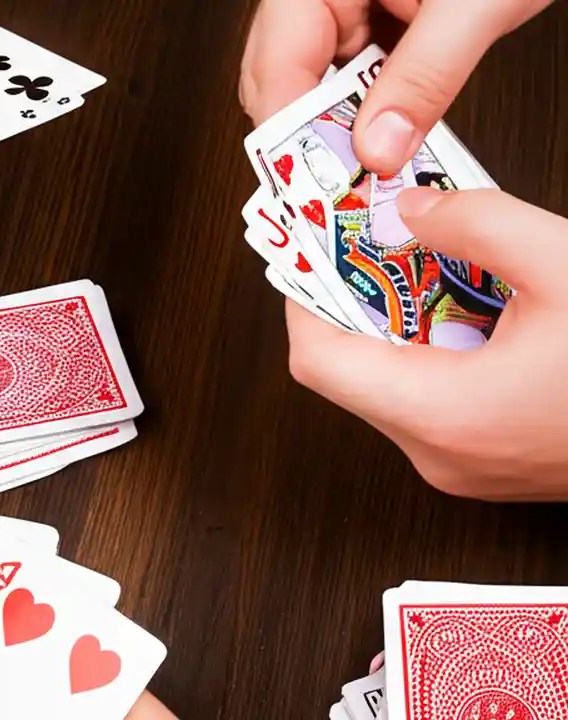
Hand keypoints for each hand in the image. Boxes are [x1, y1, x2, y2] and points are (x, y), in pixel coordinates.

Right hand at [240, 0, 553, 172]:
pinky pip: (358, 78)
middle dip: (312, 136)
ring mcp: (348, 5)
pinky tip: (392, 139)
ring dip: (345, 130)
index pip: (277, 60)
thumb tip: (382, 146)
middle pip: (285, 80)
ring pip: (319, 85)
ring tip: (370, 169)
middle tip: (343, 187)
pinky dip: (374, 113)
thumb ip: (426, 74)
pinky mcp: (377, 20)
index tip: (313, 180)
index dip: (289, 126)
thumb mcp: (473, 3)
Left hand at [287, 187, 567, 497]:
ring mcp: (466, 468)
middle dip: (359, 297)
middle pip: (352, 370)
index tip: (311, 247)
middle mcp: (439, 454)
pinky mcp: (493, 464)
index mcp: (441, 416)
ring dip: (402, 320)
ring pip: (394, 384)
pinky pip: (435, 400)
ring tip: (432, 261)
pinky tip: (476, 305)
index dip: (305, 296)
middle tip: (373, 237)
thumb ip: (475, 225)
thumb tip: (410, 210)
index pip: (318, 360)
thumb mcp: (564, 266)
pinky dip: (437, 347)